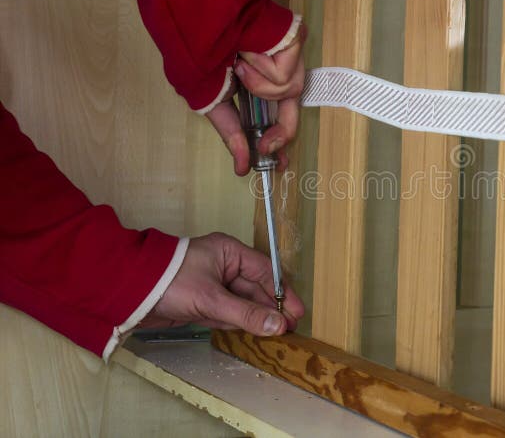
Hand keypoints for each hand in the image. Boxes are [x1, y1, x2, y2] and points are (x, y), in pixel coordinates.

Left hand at [140, 233, 303, 335]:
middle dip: (271, 309)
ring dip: (255, 318)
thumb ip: (246, 314)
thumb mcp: (211, 299)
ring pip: (243, 303)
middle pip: (256, 289)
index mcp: (230, 252)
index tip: (297, 313)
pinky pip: (228, 313)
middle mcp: (225, 266)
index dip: (283, 293)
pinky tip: (249, 331)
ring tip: (275, 333)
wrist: (126, 292)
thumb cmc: (170, 282)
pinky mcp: (203, 302)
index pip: (266, 272)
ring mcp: (213, 285)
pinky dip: (236, 323)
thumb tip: (279, 326)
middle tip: (290, 329)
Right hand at [206, 24, 306, 175]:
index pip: (281, 117)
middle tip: (265, 146)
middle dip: (281, 132)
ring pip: (288, 92)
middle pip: (293, 110)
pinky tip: (247, 54)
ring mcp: (289, 55)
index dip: (281, 140)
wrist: (199, 20)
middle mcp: (280, 70)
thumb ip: (233, 135)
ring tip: (239, 65)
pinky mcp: (294, 42)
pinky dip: (261, 72)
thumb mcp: (216, 103)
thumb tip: (241, 168)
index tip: (279, 163)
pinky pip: (285, 76)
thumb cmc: (202, 52)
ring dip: (258, 86)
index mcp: (262, 83)